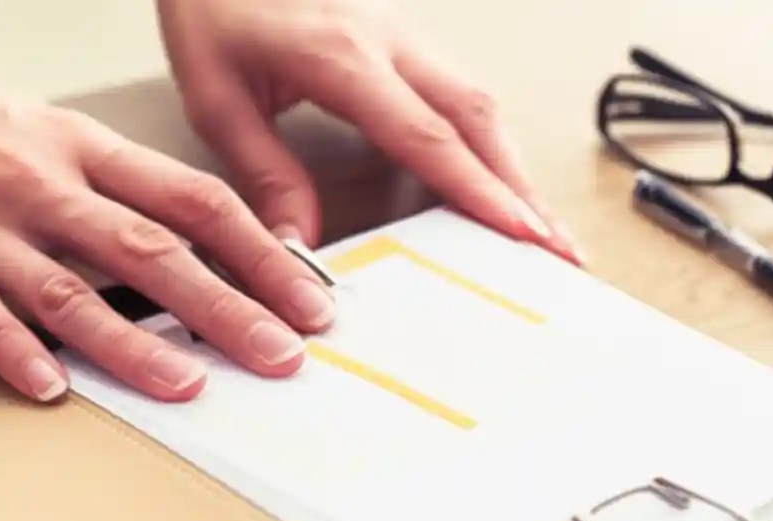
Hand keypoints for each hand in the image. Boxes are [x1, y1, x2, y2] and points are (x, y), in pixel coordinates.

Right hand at [0, 22, 336, 403]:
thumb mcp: (40, 135)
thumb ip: (112, 190)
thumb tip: (197, 249)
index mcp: (81, 148)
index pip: (194, 199)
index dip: (260, 254)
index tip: (309, 300)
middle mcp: (41, 183)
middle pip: (152, 249)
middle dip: (225, 307)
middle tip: (280, 356)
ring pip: (70, 289)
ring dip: (134, 344)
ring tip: (187, 387)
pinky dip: (11, 349)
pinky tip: (49, 388)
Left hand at [155, 0, 582, 263]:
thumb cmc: (215, 8)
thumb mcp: (217, 98)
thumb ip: (265, 173)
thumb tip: (299, 244)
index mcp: (342, 57)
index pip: (426, 134)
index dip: (477, 188)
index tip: (519, 231)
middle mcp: (388, 41)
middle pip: (477, 117)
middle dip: (523, 187)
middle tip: (557, 245)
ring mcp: (402, 36)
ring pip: (480, 103)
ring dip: (515, 167)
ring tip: (540, 227)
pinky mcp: (403, 40)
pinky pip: (461, 94)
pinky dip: (489, 143)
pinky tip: (498, 179)